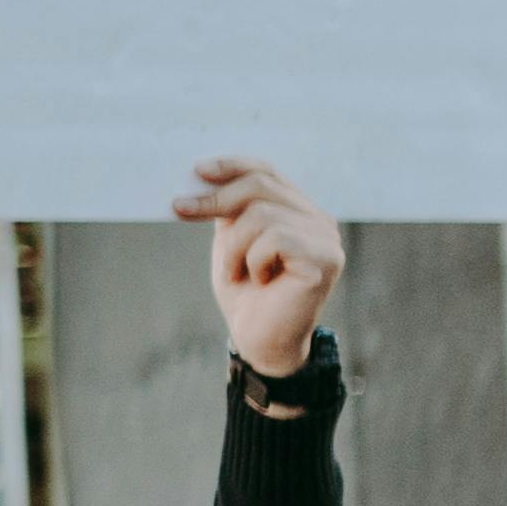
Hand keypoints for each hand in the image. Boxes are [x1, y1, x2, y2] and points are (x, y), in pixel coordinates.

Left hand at [177, 156, 343, 377]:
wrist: (258, 340)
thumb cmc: (245, 293)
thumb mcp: (230, 241)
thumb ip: (228, 209)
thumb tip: (200, 175)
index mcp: (299, 211)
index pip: (268, 171)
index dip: (233, 165)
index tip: (197, 170)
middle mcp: (319, 220)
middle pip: (261, 185)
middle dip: (215, 199)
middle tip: (179, 210)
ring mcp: (326, 239)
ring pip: (261, 214)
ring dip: (234, 246)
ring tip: (237, 273)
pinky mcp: (326, 259)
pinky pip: (274, 239)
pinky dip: (252, 260)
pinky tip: (259, 281)